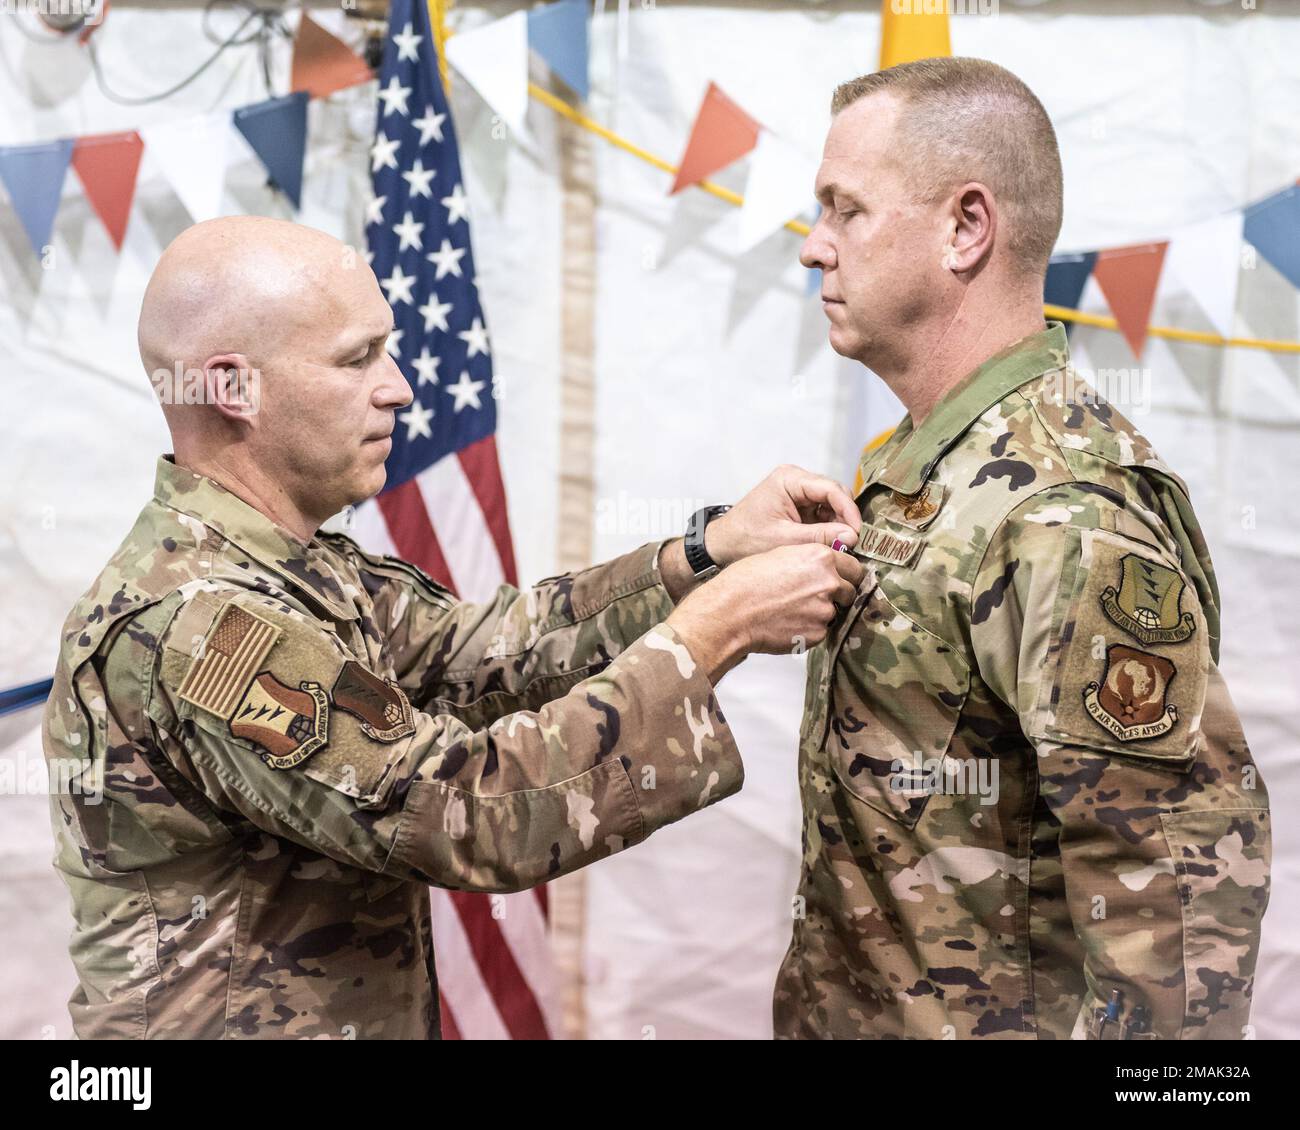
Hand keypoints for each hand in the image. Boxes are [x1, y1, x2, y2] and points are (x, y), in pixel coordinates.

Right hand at [666, 543, 865, 681]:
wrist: (731, 612)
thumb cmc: (746, 581)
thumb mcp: (781, 554)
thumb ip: (810, 560)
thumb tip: (825, 568)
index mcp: (821, 558)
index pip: (854, 567)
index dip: (845, 574)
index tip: (839, 579)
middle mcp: (829, 582)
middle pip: (849, 590)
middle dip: (837, 594)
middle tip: (812, 597)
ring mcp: (825, 610)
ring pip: (834, 612)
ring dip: (820, 612)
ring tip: (792, 611)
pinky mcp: (817, 633)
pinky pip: (820, 631)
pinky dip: (808, 629)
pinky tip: (787, 623)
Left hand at [707, 464, 860, 565]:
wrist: (723, 545)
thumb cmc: (746, 539)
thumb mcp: (785, 539)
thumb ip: (821, 537)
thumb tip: (853, 537)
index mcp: (789, 479)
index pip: (830, 488)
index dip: (848, 510)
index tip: (858, 532)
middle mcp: (795, 480)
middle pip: (834, 494)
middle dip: (845, 518)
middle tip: (852, 542)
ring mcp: (798, 492)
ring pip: (832, 505)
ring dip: (838, 524)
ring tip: (841, 545)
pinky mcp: (799, 506)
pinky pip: (823, 514)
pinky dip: (829, 528)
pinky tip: (831, 543)